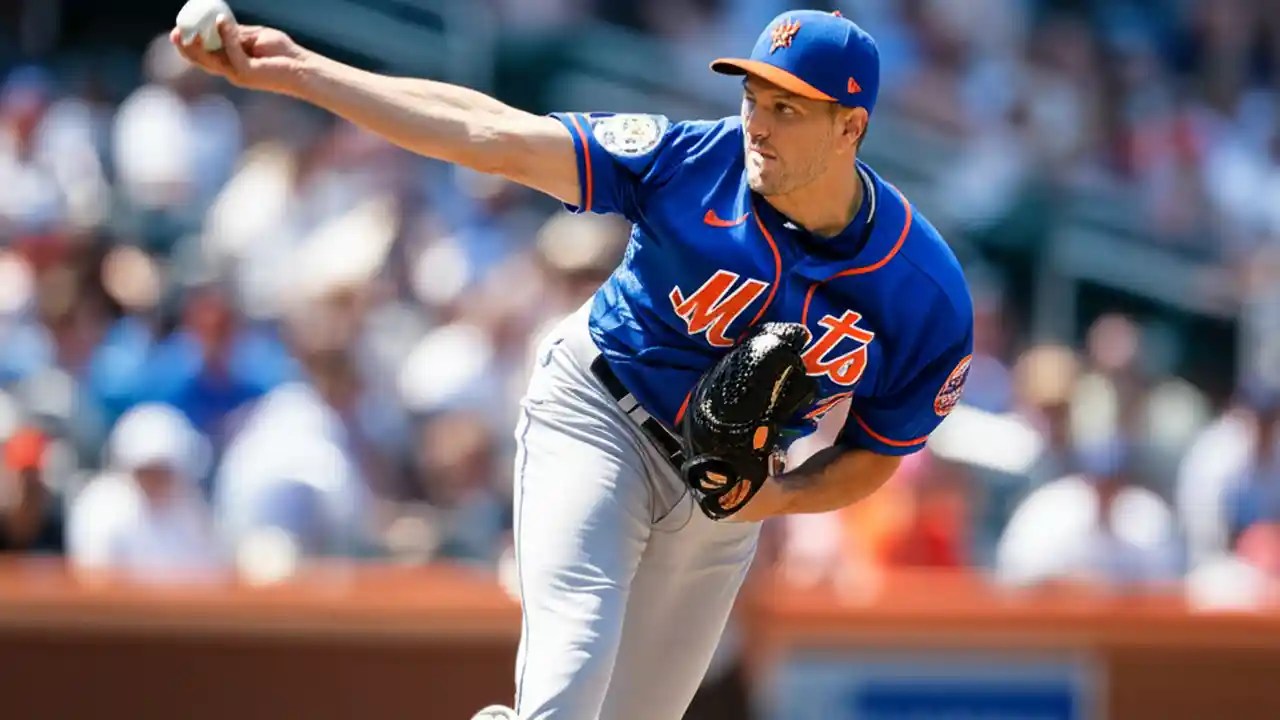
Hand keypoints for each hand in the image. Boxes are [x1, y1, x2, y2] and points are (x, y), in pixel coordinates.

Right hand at [170, 18, 307, 95]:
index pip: (204, 56)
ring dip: (198, 43)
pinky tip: (222, 20)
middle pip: (201, 61)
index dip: (188, 44)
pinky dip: (226, 35)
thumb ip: (236, 33)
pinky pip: (231, 51)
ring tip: (190, 29)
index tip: (177, 29)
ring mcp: (239, 74)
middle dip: (185, 47)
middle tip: (174, 32)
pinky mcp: (248, 73)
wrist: (304, 67)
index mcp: (231, 63)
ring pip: (210, 60)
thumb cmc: (283, 53)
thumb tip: (218, 22)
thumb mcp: (255, 37)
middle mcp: (232, 71)